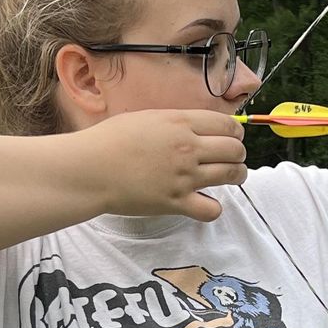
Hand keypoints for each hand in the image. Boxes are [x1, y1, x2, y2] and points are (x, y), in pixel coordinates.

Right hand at [75, 107, 247, 220]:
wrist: (89, 169)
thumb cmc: (110, 140)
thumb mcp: (147, 118)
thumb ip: (175, 122)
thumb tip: (195, 128)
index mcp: (181, 123)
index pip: (228, 126)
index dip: (236, 132)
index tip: (233, 138)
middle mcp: (188, 148)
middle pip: (235, 150)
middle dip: (238, 154)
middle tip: (231, 158)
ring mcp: (184, 177)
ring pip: (231, 175)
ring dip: (236, 176)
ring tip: (230, 177)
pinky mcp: (175, 203)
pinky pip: (211, 210)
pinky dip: (213, 208)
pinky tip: (205, 203)